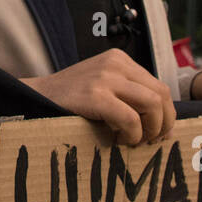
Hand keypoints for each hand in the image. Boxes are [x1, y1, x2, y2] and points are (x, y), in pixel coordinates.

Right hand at [21, 49, 172, 145]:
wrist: (35, 99)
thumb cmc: (71, 100)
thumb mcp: (102, 86)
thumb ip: (127, 94)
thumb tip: (162, 122)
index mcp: (120, 60)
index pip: (159, 86)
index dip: (166, 114)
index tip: (160, 133)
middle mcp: (115, 64)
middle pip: (161, 94)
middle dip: (164, 122)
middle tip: (152, 141)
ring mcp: (105, 78)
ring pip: (152, 104)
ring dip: (150, 129)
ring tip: (134, 141)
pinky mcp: (95, 96)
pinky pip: (130, 119)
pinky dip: (132, 135)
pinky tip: (119, 140)